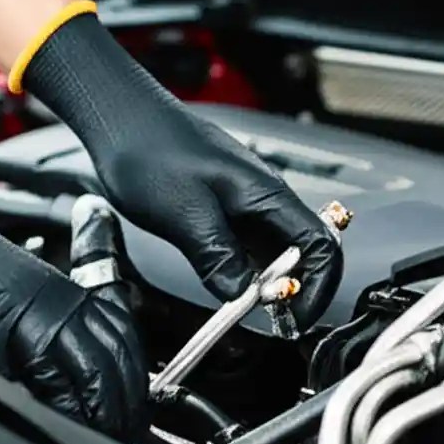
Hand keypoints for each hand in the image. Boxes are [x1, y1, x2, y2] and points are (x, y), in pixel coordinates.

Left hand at [22, 11, 343, 330]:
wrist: (121, 119)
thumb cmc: (151, 150)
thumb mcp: (185, 213)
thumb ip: (219, 257)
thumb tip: (242, 294)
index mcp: (267, 195)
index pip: (321, 246)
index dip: (319, 286)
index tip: (299, 317)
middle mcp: (265, 199)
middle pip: (306, 251)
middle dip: (300, 290)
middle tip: (279, 324)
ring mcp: (246, 202)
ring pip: (278, 251)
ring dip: (274, 284)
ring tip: (254, 312)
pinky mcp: (225, 207)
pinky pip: (251, 245)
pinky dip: (250, 271)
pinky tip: (232, 286)